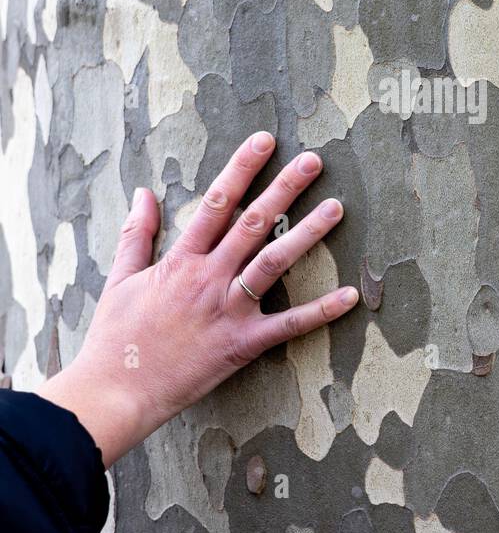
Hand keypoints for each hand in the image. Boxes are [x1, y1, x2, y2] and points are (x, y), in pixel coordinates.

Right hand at [37, 132, 358, 466]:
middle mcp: (208, 278)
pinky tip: (349, 295)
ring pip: (274, 263)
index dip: (242, 168)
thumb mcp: (120, 278)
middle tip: (313, 160)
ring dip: (307, 233)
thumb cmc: (115, 337)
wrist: (117, 390)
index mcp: (180, 260)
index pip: (217, 202)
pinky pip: (289, 325)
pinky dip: (321, 311)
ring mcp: (228, 310)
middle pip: (252, 223)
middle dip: (284, 188)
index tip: (265, 141)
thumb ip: (137, 233)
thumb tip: (143, 192)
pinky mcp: (243, 343)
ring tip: (336, 207)